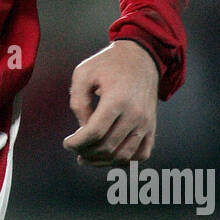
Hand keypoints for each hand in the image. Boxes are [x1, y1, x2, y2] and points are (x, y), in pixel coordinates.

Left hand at [63, 41, 158, 165]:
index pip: (94, 133)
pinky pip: (142, 154)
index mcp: (117, 99)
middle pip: (108, 147)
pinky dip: (125, 161)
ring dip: (102, 162)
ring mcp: (146, 123)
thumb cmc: (109, 63)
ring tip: (87, 158)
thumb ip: (78, 101)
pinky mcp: (152, 126)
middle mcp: (135, 114)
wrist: (141, 57)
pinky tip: (109, 157)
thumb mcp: (83, 73)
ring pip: (124, 156)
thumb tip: (82, 128)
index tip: (67, 143)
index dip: (77, 143)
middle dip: (86, 152)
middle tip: (75, 149)